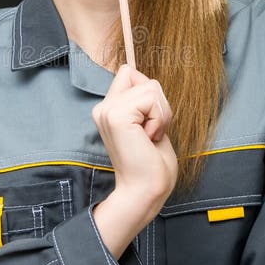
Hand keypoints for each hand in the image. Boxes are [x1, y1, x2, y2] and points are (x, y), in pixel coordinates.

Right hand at [91, 64, 177, 255]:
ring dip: (161, 114)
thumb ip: (143, 102)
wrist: (145, 191)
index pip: (129, 73)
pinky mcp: (116, 115)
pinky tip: (148, 138)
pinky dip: (159, 118)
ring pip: (151, 87)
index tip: (148, 124)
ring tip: (150, 137)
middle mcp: (103, 107)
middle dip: (159, 105)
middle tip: (151, 134)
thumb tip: (144, 79)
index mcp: (108, 109)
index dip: (149, 94)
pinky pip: (151, 98)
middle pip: (143, 78)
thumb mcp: (148, 123)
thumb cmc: (152, 164)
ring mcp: (107, 110)